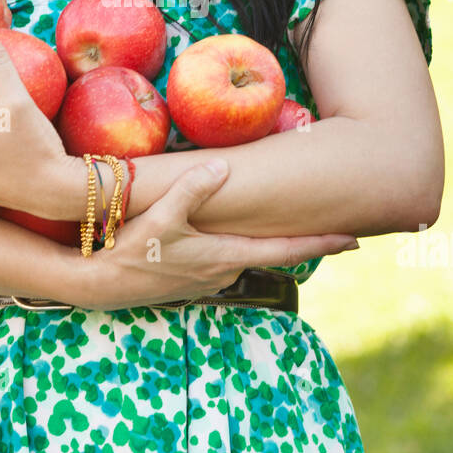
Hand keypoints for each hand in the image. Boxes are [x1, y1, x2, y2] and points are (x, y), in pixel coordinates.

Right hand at [79, 160, 359, 310]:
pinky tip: (237, 236)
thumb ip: (192, 189)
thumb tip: (222, 166)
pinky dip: (240, 247)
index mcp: (226, 255)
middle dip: (306, 243)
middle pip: (274, 254)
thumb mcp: (161, 217)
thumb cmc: (129, 251)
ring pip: (248, 256)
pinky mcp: (191, 280)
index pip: (286, 250)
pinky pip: (226, 260)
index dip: (321, 244)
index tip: (354, 239)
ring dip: (269, 245)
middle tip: (341, 233)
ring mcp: (208, 279)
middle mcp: (224, 271)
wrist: (99, 286)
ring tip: (293, 225)